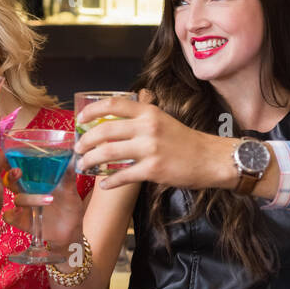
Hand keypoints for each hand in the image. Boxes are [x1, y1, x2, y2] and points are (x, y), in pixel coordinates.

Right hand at [3, 165, 84, 250]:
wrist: (71, 230)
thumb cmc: (70, 207)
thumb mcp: (71, 191)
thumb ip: (69, 176)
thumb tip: (73, 158)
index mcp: (36, 182)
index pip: (21, 168)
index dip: (14, 162)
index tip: (16, 155)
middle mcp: (27, 192)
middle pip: (11, 181)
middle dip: (11, 176)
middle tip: (18, 172)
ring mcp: (24, 207)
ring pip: (16, 198)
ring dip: (29, 198)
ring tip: (49, 199)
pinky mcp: (22, 222)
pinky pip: (9, 217)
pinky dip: (12, 214)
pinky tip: (20, 211)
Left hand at [75, 97, 232, 190]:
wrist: (210, 158)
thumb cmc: (185, 141)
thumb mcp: (163, 120)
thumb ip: (141, 118)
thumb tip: (114, 120)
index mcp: (148, 112)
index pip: (113, 104)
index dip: (92, 111)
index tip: (80, 120)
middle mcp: (148, 127)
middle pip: (105, 131)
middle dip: (85, 142)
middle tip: (78, 149)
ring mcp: (150, 148)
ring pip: (108, 153)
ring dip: (91, 160)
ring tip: (84, 165)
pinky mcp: (153, 169)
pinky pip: (123, 175)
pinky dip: (110, 181)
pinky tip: (104, 184)